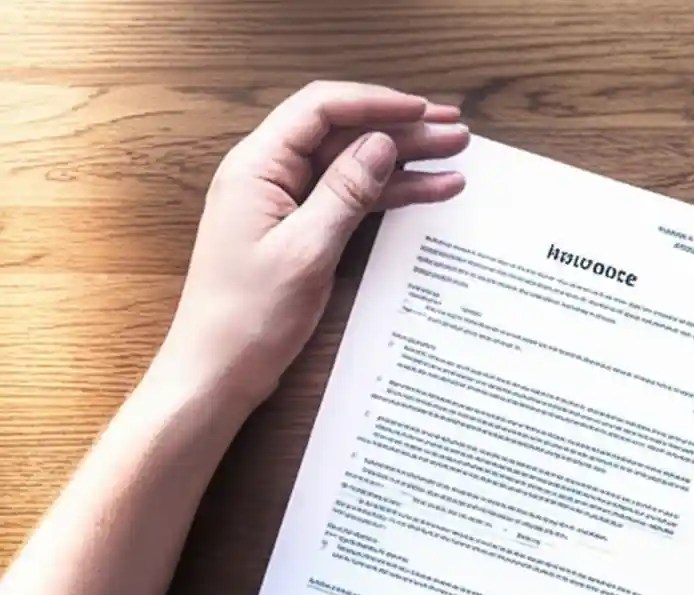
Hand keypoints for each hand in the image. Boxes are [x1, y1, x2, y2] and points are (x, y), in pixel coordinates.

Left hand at [155, 81, 469, 407]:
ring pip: (352, 164)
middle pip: (343, 132)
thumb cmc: (247, 317)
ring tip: (455, 157)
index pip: (321, 108)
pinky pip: (350, 197)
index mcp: (257, 166)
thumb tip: (382, 143)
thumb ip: (346, 191)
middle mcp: (268, 173)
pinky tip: (430, 192)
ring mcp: (284, 200)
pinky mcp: (298, 227)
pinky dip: (389, 194)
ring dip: (403, 161)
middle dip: (401, 129)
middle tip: (455, 132)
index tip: (424, 112)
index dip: (377, 103)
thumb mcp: (306, 250)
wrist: (217, 371)